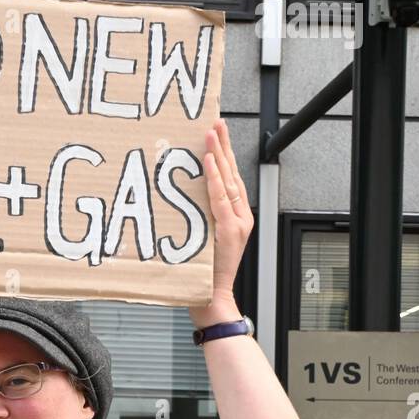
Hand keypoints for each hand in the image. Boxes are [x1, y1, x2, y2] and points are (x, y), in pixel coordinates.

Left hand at [189, 118, 253, 329]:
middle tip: (215, 121)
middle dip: (223, 145)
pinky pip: (221, 197)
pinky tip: (210, 160)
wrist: (209, 297)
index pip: (229, 178)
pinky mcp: (229, 230)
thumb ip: (197, 218)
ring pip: (228, 180)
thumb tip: (178, 197)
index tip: (214, 133)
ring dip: (219, 154)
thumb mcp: (199, 238)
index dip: (223, 154)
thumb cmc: (200, 273)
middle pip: (232, 173)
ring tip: (211, 132)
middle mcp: (240, 217)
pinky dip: (215, 177)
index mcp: (234, 217)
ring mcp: (237, 223)